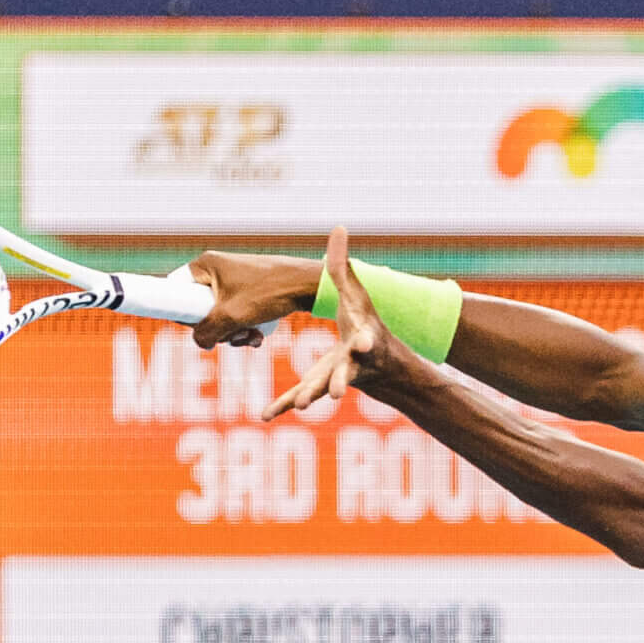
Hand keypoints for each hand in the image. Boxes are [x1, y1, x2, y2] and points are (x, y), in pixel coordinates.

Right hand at [186, 250, 317, 350]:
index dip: (185, 315)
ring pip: (221, 317)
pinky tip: (259, 335)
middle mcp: (217, 269)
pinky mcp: (249, 291)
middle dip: (218, 329)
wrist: (308, 286)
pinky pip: (237, 315)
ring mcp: (234, 280)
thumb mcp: (231, 317)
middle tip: (234, 334)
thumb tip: (200, 342)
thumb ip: (207, 332)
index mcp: (205, 265)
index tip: (200, 328)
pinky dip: (245, 328)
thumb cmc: (269, 294)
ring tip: (251, 335)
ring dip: (234, 333)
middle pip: (200, 309)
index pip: (177, 292)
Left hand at [264, 228, 384, 421]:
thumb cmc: (364, 325)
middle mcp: (352, 363)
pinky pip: (298, 397)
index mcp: (363, 339)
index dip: (366, 342)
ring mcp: (335, 379)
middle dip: (341, 381)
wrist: (377, 364)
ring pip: (322, 389)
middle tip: (337, 392)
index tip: (364, 345)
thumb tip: (340, 227)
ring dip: (312, 396)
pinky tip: (266, 415)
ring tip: (302, 405)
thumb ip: (344, 266)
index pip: (366, 341)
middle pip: (347, 373)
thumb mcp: (357, 296)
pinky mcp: (317, 387)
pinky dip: (283, 406)